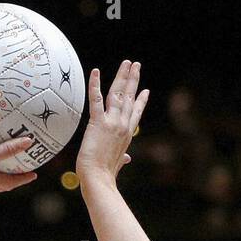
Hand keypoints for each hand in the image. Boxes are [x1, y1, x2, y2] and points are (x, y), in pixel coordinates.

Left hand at [77, 60, 149, 187]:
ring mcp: (112, 122)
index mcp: (127, 134)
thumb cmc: (104, 175)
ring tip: (127, 63)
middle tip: (136, 65)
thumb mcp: (116, 164)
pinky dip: (95, 84)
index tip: (145, 91)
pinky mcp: (98, 122)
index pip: (136, 113)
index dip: (140, 101)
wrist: (98, 178)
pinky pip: (96, 99)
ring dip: (123, 76)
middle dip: (134, 80)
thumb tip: (127, 160)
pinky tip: (95, 71)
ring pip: (118, 93)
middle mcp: (123, 125)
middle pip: (130, 97)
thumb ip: (122, 159)